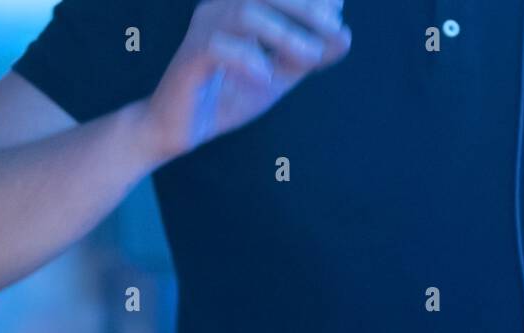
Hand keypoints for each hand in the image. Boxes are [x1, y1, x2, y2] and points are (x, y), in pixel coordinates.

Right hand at [143, 0, 350, 161]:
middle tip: (335, 30)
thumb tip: (345, 37)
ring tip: (311, 57)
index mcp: (239, 8)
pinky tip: (265, 78)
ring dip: (284, 34)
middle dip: (305, 8)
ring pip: (245, 15)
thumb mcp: (277, 77)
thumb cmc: (226, 96)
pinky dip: (247, 59)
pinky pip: (218, 49)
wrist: (179, 130)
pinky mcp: (189, 60)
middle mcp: (219, 10)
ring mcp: (202, 32)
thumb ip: (306, 58)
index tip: (338, 12)